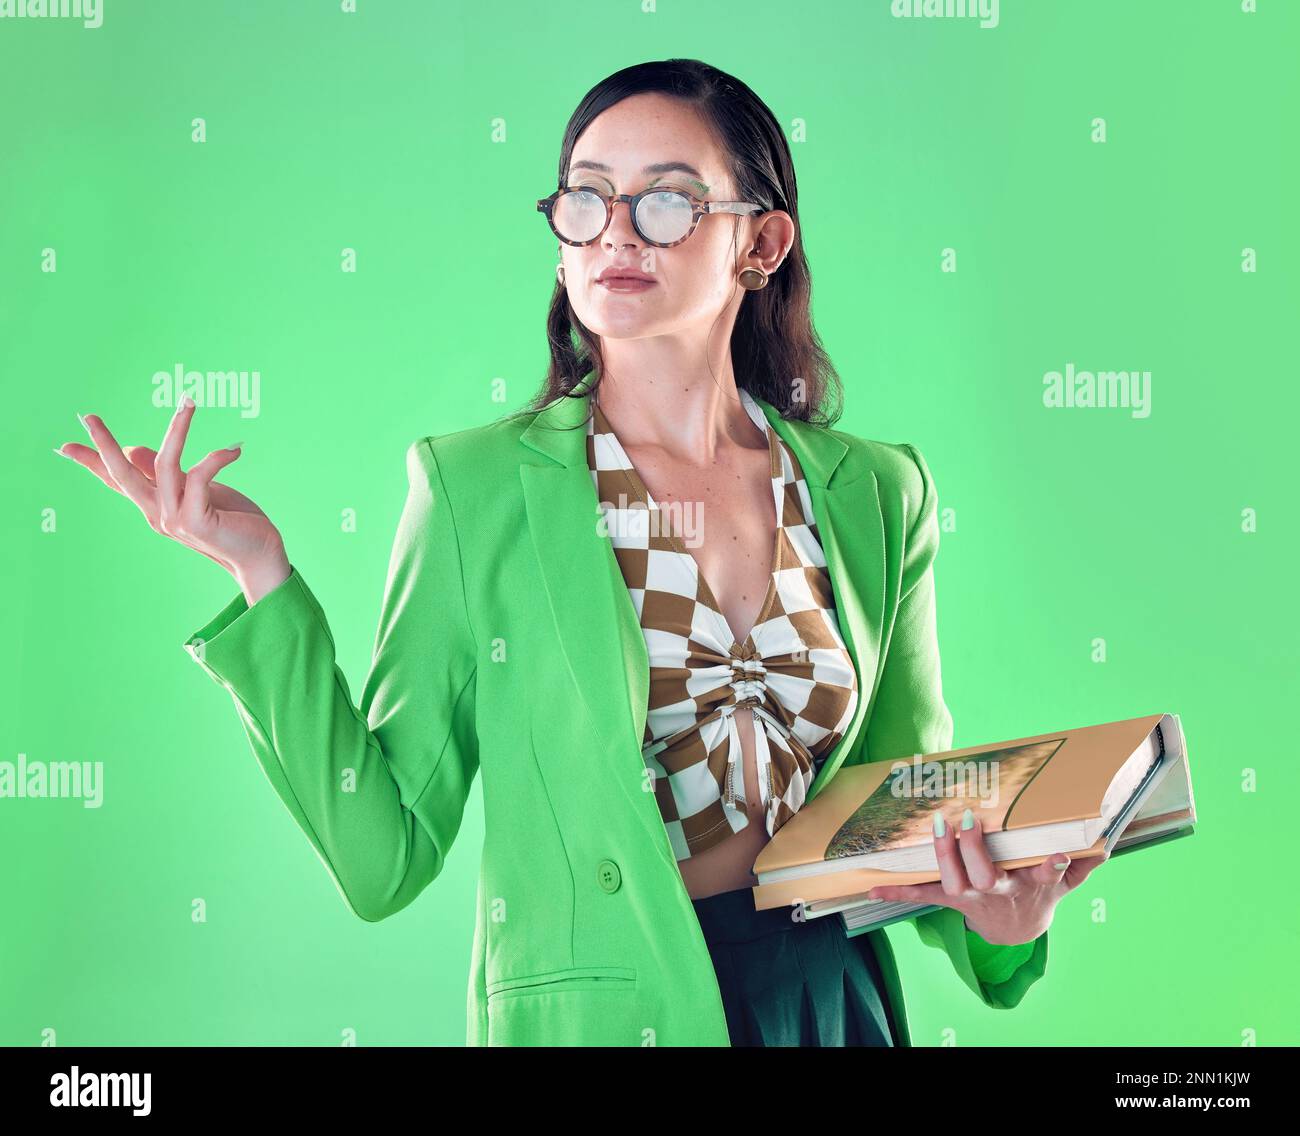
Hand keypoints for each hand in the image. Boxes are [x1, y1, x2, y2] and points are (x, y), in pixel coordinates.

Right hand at [53, 395, 290, 604]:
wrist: (259, 556)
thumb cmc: (233, 522)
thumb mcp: (198, 491)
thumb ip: (167, 474)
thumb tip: (133, 448)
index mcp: (155, 506)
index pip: (118, 481)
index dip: (92, 462)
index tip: (64, 445)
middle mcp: (158, 514)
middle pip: (123, 475)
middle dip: (104, 445)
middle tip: (88, 416)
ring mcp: (175, 520)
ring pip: (164, 465)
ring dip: (177, 429)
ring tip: (189, 401)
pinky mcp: (197, 522)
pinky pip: (199, 476)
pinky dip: (216, 457)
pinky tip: (235, 450)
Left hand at [865, 808, 1110, 945]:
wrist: (1015, 931)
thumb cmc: (1036, 896)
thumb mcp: (1063, 884)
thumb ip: (1081, 866)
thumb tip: (1104, 847)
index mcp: (1030, 884)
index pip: (1046, 876)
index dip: (1050, 867)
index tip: (1057, 854)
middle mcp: (998, 891)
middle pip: (987, 875)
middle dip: (977, 849)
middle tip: (972, 819)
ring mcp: (972, 897)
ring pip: (955, 881)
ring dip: (943, 855)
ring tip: (938, 826)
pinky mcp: (950, 899)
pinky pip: (922, 895)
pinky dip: (896, 892)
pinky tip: (872, 888)